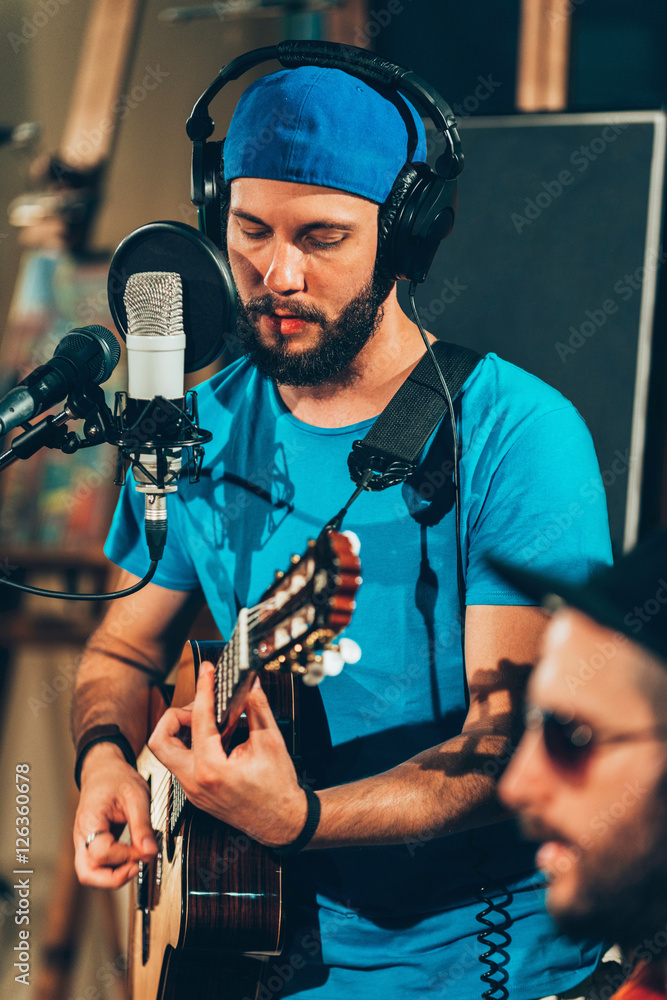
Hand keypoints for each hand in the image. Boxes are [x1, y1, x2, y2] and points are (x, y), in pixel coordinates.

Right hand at [73, 743, 157, 887]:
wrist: (104, 770)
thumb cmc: (116, 779)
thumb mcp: (136, 796)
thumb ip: (142, 826)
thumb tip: (150, 852)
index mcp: (90, 821)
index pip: (102, 852)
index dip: (126, 855)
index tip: (145, 848)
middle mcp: (82, 836)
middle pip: (87, 874)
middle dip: (113, 879)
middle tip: (136, 867)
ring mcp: (84, 843)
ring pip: (90, 875)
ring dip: (114, 876)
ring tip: (136, 861)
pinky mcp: (92, 846)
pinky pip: (98, 867)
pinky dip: (115, 868)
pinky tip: (132, 857)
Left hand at [148, 662, 306, 846]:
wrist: (282, 822)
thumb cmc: (278, 789)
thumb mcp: (270, 741)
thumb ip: (257, 707)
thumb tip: (249, 684)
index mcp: (211, 769)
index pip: (198, 719)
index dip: (204, 689)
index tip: (208, 672)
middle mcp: (194, 782)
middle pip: (160, 739)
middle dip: (175, 716)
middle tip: (200, 707)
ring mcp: (192, 790)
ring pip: (168, 752)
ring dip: (182, 730)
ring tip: (211, 721)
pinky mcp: (196, 792)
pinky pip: (182, 763)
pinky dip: (193, 744)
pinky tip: (217, 738)